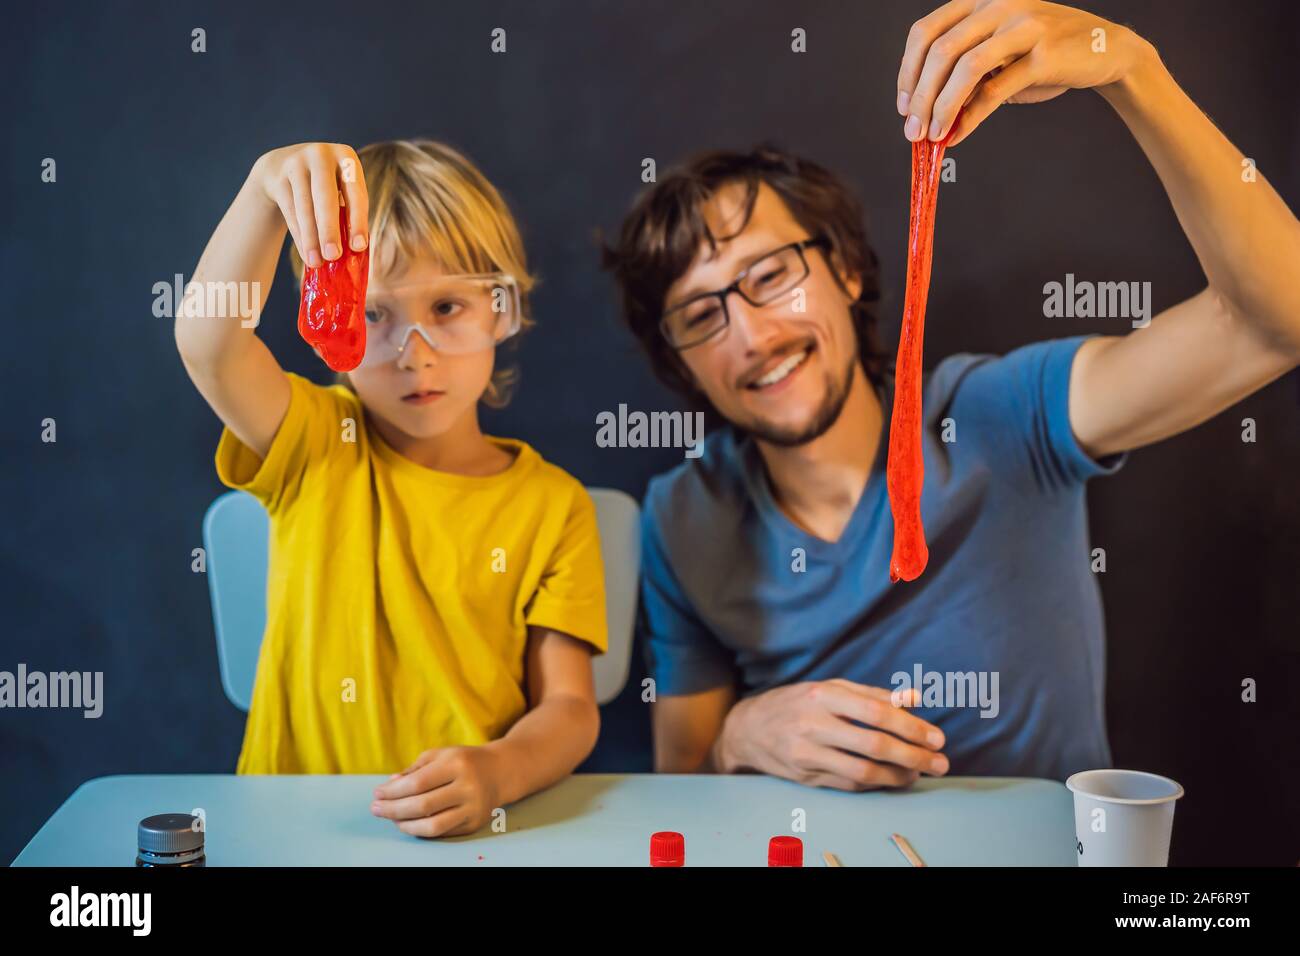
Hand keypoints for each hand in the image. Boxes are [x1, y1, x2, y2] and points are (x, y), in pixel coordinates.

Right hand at [251, 142, 369, 268]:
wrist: (282, 166)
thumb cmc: (324, 186)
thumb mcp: (340, 189)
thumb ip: (349, 213)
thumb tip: (355, 251)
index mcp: (346, 157)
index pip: (356, 193)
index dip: (358, 221)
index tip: (359, 247)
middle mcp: (321, 155)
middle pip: (326, 197)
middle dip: (330, 229)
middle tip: (333, 256)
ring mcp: (296, 163)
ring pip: (305, 206)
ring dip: (311, 237)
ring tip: (317, 262)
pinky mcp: (278, 176)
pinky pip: (290, 210)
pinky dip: (299, 234)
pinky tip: (306, 253)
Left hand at [370, 746, 503, 837]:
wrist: (500, 771)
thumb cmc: (464, 761)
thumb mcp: (440, 755)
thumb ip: (414, 769)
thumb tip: (389, 786)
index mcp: (457, 764)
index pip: (417, 782)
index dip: (393, 791)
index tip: (377, 793)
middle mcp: (467, 787)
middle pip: (422, 805)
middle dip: (393, 809)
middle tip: (376, 809)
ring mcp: (473, 808)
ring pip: (432, 826)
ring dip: (405, 825)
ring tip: (392, 819)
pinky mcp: (474, 824)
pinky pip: (442, 832)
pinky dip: (421, 830)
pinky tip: (409, 823)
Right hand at [717, 679, 949, 789]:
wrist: (748, 729)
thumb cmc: (797, 703)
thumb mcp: (830, 688)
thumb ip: (873, 694)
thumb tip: (915, 698)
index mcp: (823, 695)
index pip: (876, 712)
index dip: (911, 726)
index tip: (936, 737)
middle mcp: (813, 723)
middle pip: (873, 744)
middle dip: (913, 756)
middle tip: (939, 762)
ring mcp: (807, 753)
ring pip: (863, 771)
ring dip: (898, 776)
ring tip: (918, 773)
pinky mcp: (805, 777)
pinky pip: (849, 784)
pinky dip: (876, 783)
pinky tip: (892, 778)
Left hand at [896, 0, 1151, 145]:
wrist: (1105, 50)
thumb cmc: (1043, 55)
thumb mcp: (997, 56)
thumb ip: (963, 76)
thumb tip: (925, 115)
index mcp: (980, 0)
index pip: (926, 32)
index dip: (907, 72)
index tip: (902, 106)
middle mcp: (999, 4)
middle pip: (940, 50)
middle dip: (919, 96)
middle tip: (911, 131)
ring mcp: (1023, 26)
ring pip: (965, 67)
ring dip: (940, 107)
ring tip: (932, 136)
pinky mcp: (1044, 54)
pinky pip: (995, 90)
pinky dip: (969, 117)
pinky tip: (957, 135)